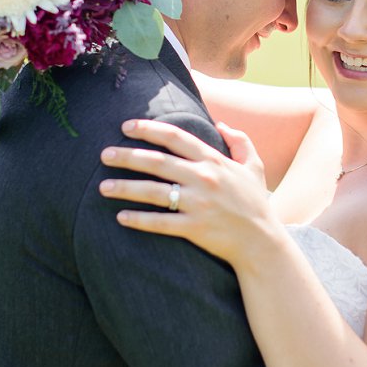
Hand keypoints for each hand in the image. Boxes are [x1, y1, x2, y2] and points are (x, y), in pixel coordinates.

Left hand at [100, 119, 279, 269]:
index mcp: (214, 161)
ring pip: (153, 192)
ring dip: (125, 188)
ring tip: (102, 187)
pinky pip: (160, 222)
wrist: (263, 243)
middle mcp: (204, 179)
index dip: (148, 129)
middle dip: (126, 156)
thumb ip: (240, 141)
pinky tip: (121, 216)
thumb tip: (220, 122)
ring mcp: (199, 204)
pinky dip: (139, 220)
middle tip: (103, 154)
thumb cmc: (256, 204)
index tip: (125, 126)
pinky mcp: (195, 228)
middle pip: (157, 162)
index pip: (175, 137)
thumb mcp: (254, 168)